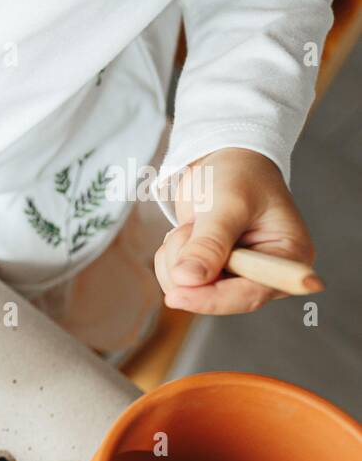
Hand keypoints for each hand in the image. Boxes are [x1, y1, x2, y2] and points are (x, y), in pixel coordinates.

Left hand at [154, 148, 317, 314]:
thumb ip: (210, 243)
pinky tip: (187, 233)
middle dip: (190, 264)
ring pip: (189, 289)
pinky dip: (170, 256)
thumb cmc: (239, 175)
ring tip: (194, 225)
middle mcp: (266, 274)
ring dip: (177, 256)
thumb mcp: (227, 203)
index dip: (213, 299)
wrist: (222, 161)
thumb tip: (189, 280)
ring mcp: (236, 276)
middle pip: (216, 296)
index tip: (177, 296)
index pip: (251, 294)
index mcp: (290, 257)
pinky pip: (177, 281)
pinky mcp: (211, 274)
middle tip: (190, 229)